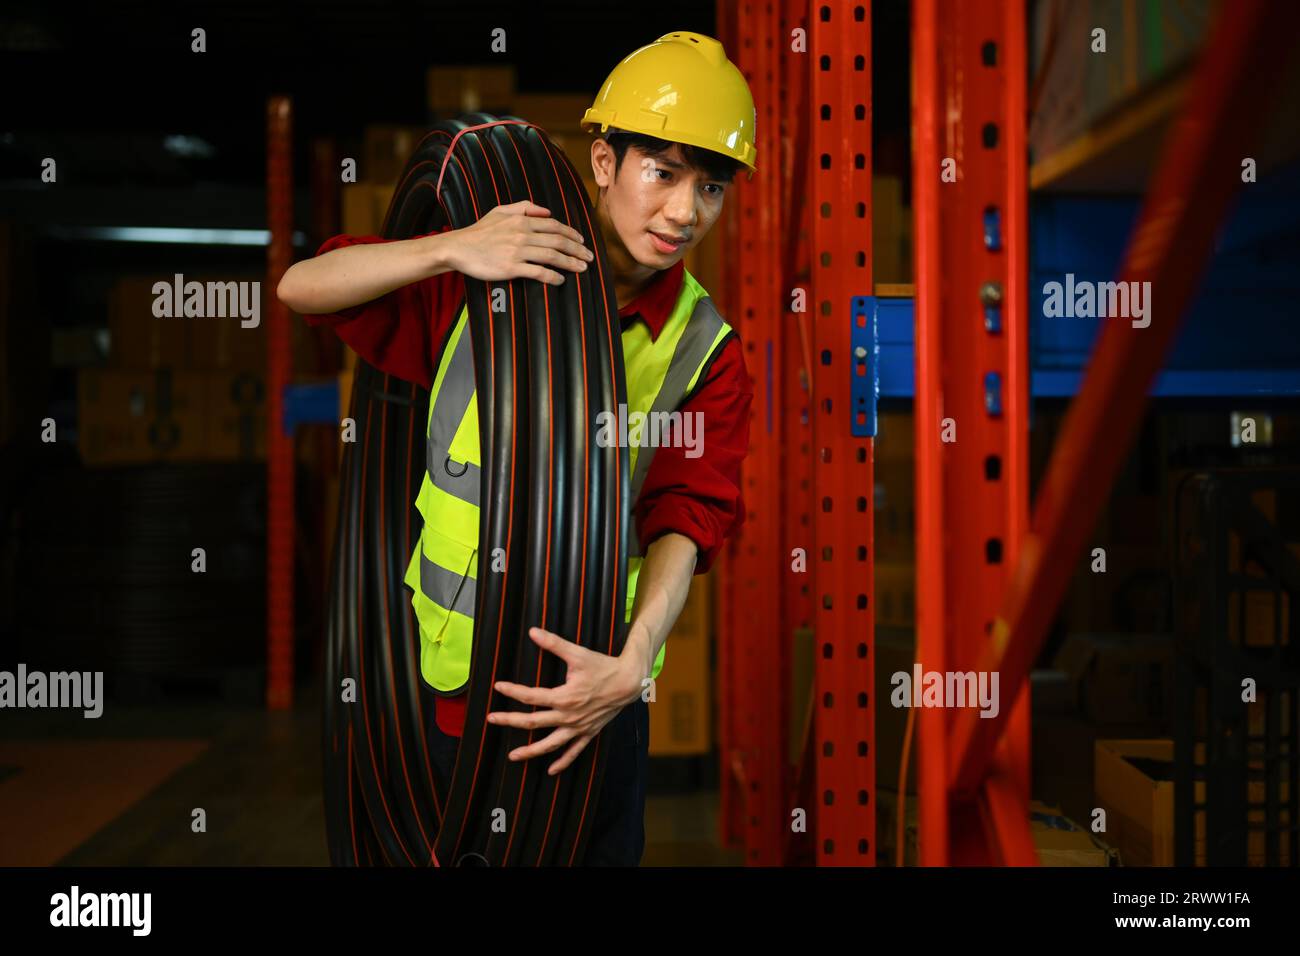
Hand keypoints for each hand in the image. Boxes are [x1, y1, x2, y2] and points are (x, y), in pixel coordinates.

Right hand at [447, 200, 593, 285]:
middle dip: (577, 250)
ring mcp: (517, 251)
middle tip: (589, 258)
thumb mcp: (500, 211)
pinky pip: (538, 272)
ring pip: (552, 256)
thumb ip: (524, 207)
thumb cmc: (479, 231)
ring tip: (582, 269)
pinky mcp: (511, 268)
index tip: (581, 242)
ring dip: (570, 263)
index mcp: (522, 220)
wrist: (458, 248)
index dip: (571, 234)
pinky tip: (560, 280)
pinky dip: (552, 277)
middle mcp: (522, 234)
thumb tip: (546, 210)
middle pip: (558, 241)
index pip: (554, 226)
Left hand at [487, 626, 641, 774]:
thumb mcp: (577, 654)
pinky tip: (551, 771)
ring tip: (513, 756)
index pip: (530, 696)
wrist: (628, 681)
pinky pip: (574, 752)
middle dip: (510, 721)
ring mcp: (578, 727)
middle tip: (491, 719)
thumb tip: (533, 631)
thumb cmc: (603, 666)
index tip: (498, 687)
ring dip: (530, 751)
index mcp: (563, 697)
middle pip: (533, 722)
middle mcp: (568, 716)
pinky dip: (562, 762)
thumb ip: (554, 644)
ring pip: (550, 744)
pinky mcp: (588, 732)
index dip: (512, 691)